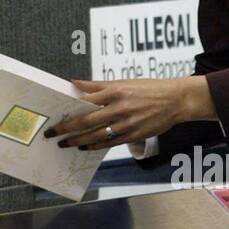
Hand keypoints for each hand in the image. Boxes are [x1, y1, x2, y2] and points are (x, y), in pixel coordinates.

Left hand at [46, 77, 195, 148]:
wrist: (176, 100)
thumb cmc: (148, 88)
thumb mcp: (122, 82)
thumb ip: (97, 85)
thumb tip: (74, 83)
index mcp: (115, 91)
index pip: (85, 102)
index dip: (68, 110)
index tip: (55, 116)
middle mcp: (119, 108)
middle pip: (87, 121)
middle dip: (67, 129)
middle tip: (52, 134)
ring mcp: (127, 123)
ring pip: (96, 135)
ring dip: (78, 140)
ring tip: (65, 143)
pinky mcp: (134, 134)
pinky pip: (110, 142)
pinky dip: (95, 146)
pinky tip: (84, 146)